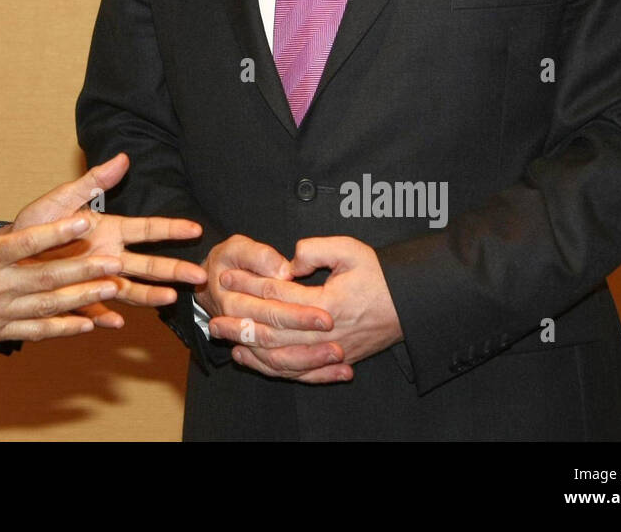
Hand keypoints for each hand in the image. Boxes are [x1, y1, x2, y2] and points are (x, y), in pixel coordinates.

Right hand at [0, 168, 126, 354]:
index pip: (25, 243)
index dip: (56, 232)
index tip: (83, 219)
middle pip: (47, 277)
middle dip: (83, 269)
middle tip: (114, 261)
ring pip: (48, 306)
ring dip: (82, 298)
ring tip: (112, 288)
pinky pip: (36, 331)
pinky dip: (62, 328)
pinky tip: (87, 324)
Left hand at [10, 153, 206, 327]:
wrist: (7, 252)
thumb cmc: (35, 224)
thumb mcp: (63, 198)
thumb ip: (93, 181)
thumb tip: (122, 158)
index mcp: (109, 230)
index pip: (147, 230)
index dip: (172, 229)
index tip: (196, 229)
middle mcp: (108, 256)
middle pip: (148, 264)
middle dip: (174, 268)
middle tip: (200, 275)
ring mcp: (95, 279)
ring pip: (130, 289)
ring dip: (150, 294)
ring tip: (170, 298)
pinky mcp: (78, 298)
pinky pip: (94, 309)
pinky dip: (104, 316)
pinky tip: (115, 322)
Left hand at [208, 235, 402, 382]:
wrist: (409, 305)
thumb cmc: (379, 274)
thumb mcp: (350, 250)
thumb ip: (316, 250)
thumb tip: (288, 261)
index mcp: (328, 302)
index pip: (278, 294)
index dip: (249, 283)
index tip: (226, 273)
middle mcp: (326, 333)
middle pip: (272, 329)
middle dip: (238, 319)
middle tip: (211, 309)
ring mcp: (329, 351)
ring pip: (279, 355)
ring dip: (246, 345)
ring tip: (221, 334)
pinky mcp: (333, 361)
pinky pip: (294, 371)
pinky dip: (267, 367)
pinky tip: (247, 357)